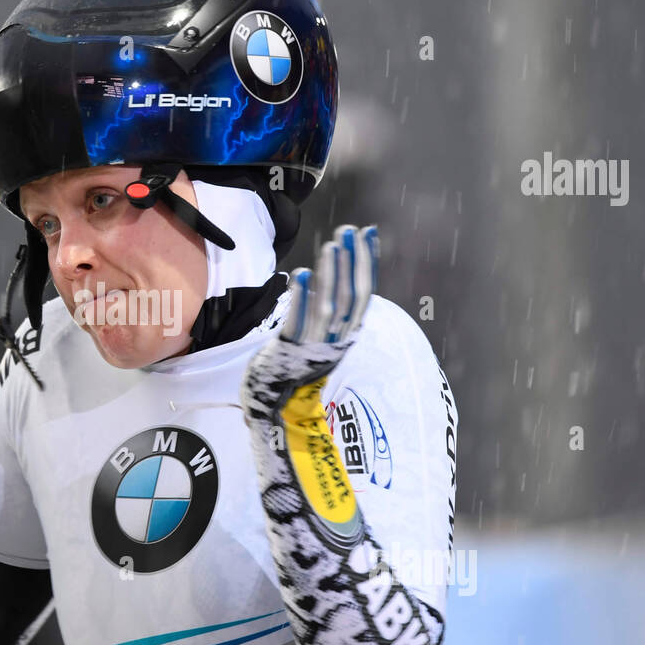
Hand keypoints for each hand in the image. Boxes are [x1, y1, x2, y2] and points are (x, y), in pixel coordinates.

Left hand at [240, 224, 377, 545]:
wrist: (275, 414)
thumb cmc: (294, 373)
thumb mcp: (319, 339)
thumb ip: (330, 310)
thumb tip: (337, 275)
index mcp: (345, 336)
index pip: (363, 293)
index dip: (367, 262)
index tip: (369, 231)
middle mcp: (334, 341)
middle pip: (348, 296)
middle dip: (351, 261)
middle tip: (350, 230)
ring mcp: (312, 347)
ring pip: (327, 305)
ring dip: (330, 274)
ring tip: (331, 245)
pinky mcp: (287, 352)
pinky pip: (296, 322)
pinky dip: (300, 297)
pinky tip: (299, 272)